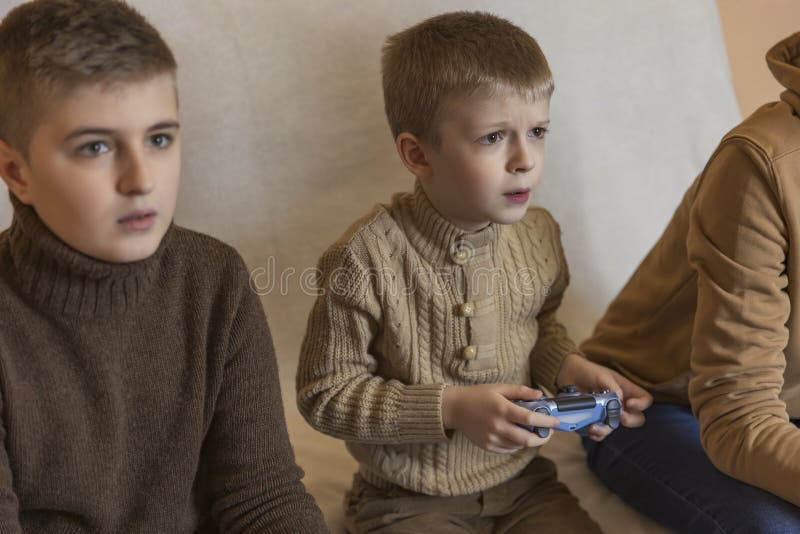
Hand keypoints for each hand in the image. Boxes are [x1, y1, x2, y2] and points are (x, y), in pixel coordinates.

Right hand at [441, 383, 559, 453]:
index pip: (530, 418)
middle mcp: (497, 426)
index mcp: (502, 409)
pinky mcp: (487, 446)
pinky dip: (517, 444)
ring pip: (519, 445)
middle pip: (527, 439)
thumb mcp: (499, 388)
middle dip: (543, 437)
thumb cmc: (478, 395)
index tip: (556, 421)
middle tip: (548, 432)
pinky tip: (518, 435)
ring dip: (530, 440)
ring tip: (533, 432)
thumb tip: (540, 396)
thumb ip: (521, 391)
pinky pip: (508, 449)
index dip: (546, 421)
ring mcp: (492, 438)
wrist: (454, 408)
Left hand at [556, 353, 652, 440]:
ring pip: (615, 427)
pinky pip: (600, 433)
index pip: (645, 400)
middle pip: (636, 419)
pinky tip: (590, 431)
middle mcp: (621, 404)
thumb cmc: (589, 371)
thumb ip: (612, 386)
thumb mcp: (602, 375)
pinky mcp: (595, 420)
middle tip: (619, 417)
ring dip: (607, 429)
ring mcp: (608, 413)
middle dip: (629, 421)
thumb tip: (619, 400)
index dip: (642, 404)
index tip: (630, 403)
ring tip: (594, 426)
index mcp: (627, 391)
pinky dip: (597, 435)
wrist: (569, 374)